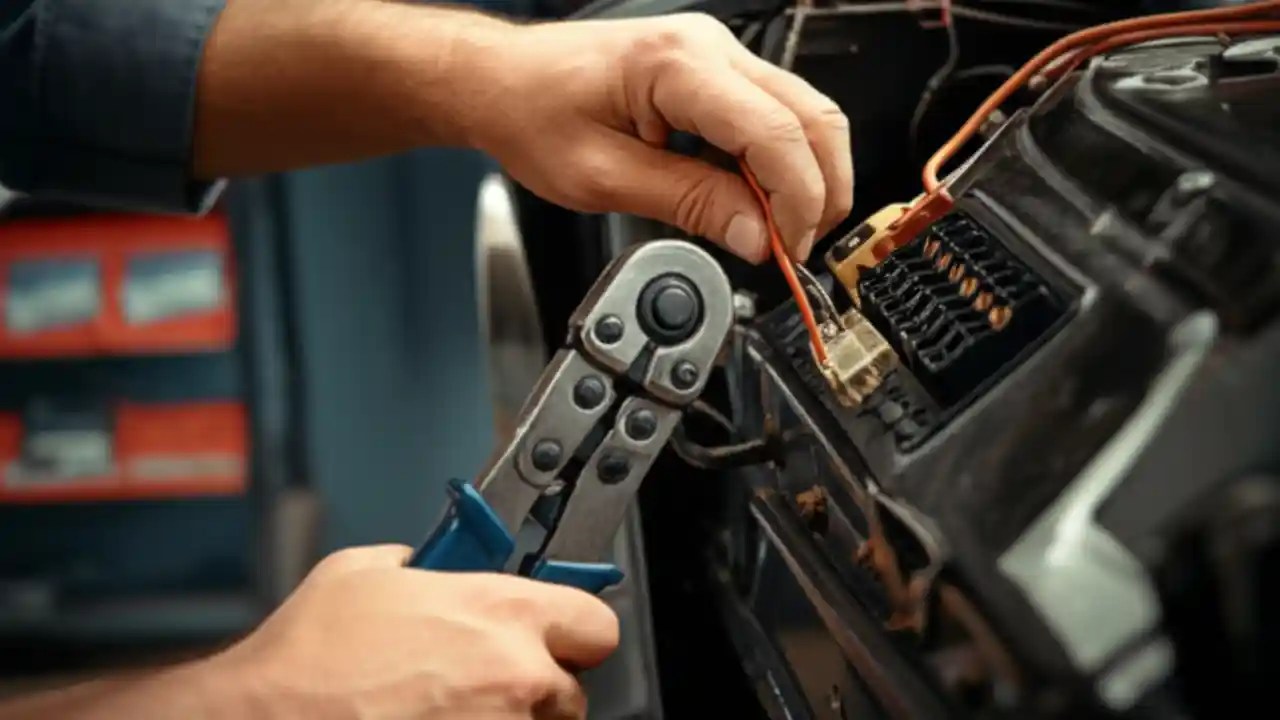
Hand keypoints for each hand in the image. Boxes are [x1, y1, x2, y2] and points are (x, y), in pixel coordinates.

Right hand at [207, 545, 618, 718]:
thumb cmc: (308, 657)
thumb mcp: (366, 572)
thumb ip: (422, 566)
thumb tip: (430, 569)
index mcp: (502, 613)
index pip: (597, 625)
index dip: (573, 633)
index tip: (556, 639)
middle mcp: (516, 676)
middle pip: (570, 693)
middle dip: (536, 690)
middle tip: (485, 686)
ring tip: (447, 715)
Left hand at [465, 13, 853, 263]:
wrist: (502, 80)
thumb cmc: (532, 114)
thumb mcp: (604, 179)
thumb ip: (690, 205)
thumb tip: (757, 237)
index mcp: (677, 66)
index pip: (776, 132)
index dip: (796, 200)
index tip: (788, 251)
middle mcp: (709, 46)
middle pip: (812, 116)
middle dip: (820, 190)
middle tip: (799, 248)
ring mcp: (716, 52)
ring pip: (805, 112)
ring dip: (807, 176)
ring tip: (781, 232)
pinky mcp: (714, 69)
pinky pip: (774, 113)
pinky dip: (781, 162)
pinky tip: (759, 202)